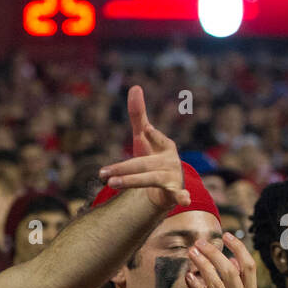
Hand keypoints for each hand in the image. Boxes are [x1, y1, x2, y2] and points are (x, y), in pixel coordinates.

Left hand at [98, 86, 189, 210]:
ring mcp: (173, 177)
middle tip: (102, 173)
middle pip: (143, 163)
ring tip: (112, 183)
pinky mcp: (175, 194)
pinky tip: (185, 200)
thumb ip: (139, 115)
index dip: (149, 136)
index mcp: (165, 144)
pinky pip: (180, 195)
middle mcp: (170, 160)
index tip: (144, 131)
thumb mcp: (144, 138)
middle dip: (123, 168)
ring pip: (150, 179)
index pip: (152, 138)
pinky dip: (183, 197)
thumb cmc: (153, 158)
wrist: (166, 187)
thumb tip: (134, 87)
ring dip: (132, 181)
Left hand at [185, 231, 255, 287]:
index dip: (239, 248)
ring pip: (218, 284)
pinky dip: (198, 287)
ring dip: (203, 265)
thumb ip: (230, 285)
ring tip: (191, 253)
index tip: (226, 234)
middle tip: (199, 242)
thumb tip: (229, 261)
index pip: (249, 266)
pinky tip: (189, 276)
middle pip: (232, 271)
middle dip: (214, 253)